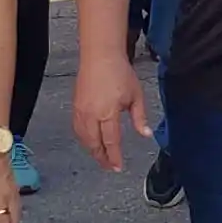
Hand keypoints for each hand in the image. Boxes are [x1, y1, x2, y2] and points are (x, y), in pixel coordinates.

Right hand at [73, 54, 150, 171]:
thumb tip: (146, 134)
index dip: (114, 157)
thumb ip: (139, 118)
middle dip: (102, 157)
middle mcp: (91, 115)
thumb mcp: (136, 95)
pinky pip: (77, 130)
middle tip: (110, 166)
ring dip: (92, 150)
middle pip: (94, 144)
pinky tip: (90, 142)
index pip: (110, 141)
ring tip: (101, 156)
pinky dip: (84, 140)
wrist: (100, 55)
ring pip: (83, 139)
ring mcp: (80, 111)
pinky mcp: (75, 106)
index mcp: (107, 113)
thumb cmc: (119, 72)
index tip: (118, 167)